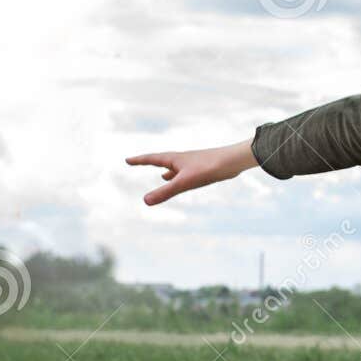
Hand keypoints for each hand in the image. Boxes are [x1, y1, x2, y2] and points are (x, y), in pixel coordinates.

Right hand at [126, 140, 257, 205]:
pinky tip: (186, 180)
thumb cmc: (208, 168)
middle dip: (149, 162)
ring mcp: (193, 163)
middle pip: (162, 161)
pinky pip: (188, 172)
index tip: (127, 160)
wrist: (233, 161)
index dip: (139, 160)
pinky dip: (182, 176)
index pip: (152, 159)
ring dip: (167, 171)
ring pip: (176, 167)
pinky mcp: (203, 169)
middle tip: (138, 162)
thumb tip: (145, 201)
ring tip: (161, 175)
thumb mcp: (184, 183)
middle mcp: (182, 159)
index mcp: (174, 159)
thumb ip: (165, 192)